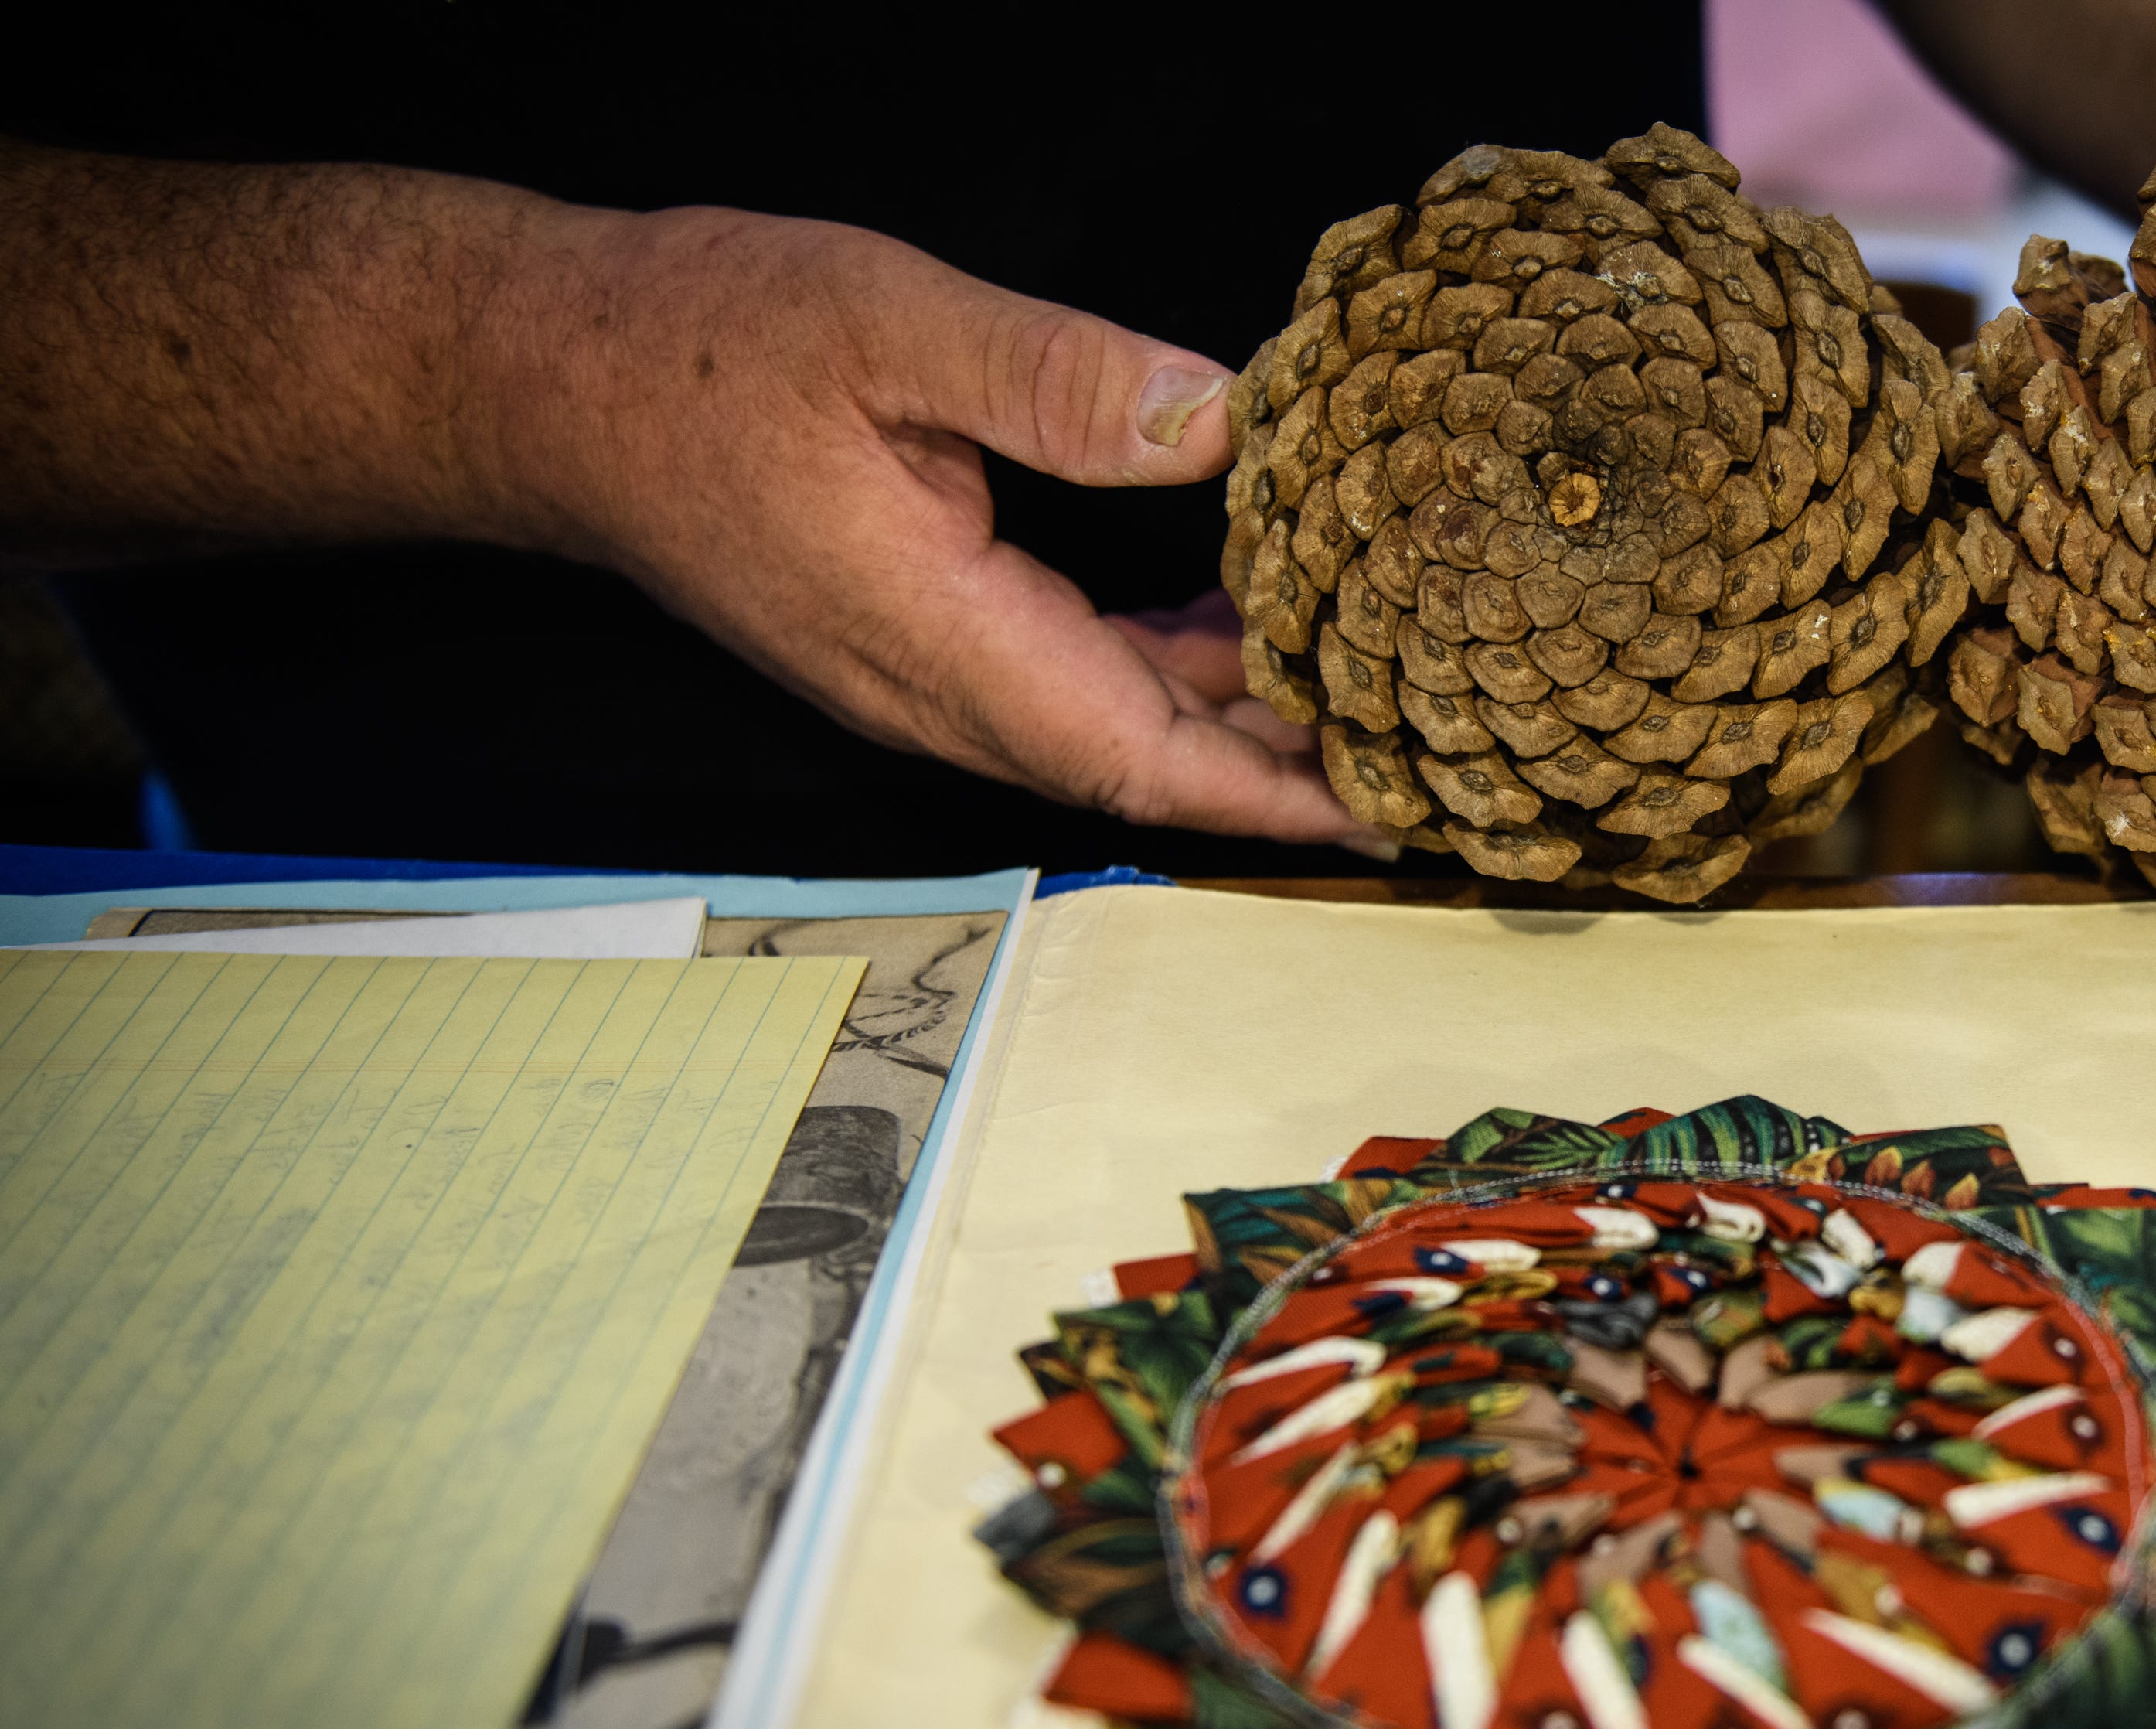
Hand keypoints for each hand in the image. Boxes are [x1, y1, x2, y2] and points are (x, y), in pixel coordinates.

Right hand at [484, 206, 1378, 849]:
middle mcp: (942, 694)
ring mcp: (929, 680)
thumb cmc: (700, 347)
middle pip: (1153, 770)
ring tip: (1368, 684)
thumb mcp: (888, 323)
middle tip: (1428, 744)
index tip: (1392, 805)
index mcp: (945, 640)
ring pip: (1118, 734)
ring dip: (1240, 725)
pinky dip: (1174, 671)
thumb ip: (1057, 380)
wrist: (554, 383)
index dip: (1279, 795)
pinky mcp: (922, 642)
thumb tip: (1214, 423)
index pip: (1148, 762)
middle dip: (1291, 773)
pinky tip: (1241, 617)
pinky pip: (1075, 686)